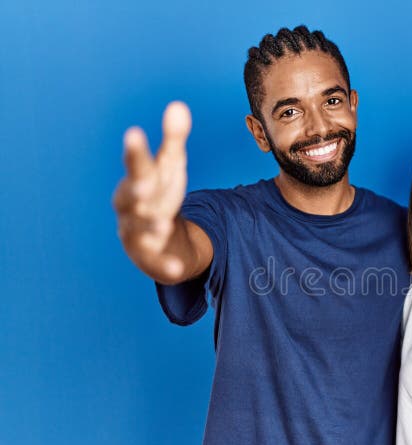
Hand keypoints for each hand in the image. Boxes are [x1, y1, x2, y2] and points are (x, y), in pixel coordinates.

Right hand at [112, 102, 191, 277]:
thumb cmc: (160, 195)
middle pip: (130, 197)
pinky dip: (167, 265)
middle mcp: (131, 207)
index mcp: (136, 181)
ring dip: (150, 226)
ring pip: (140, 230)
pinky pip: (157, 262)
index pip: (135, 164)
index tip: (135, 132)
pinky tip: (178, 270)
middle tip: (144, 184)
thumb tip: (178, 105)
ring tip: (164, 224)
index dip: (134, 151)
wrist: (158, 237)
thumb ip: (173, 139)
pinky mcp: (150, 257)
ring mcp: (137, 233)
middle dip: (136, 190)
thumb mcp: (169, 167)